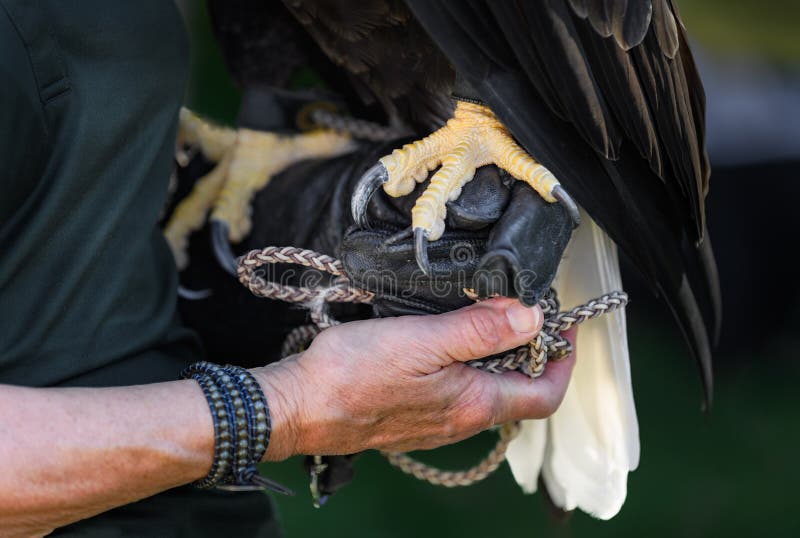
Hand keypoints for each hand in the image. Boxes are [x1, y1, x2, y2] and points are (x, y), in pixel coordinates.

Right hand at [253, 297, 575, 459]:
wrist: (298, 407)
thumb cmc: (355, 374)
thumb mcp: (424, 341)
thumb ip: (481, 331)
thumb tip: (533, 319)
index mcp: (474, 404)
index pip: (544, 394)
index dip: (563, 361)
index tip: (565, 326)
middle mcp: (462, 421)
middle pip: (517, 391)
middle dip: (530, 351)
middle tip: (523, 308)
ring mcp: (436, 422)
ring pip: (486, 389)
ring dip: (497, 355)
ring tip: (486, 314)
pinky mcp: (413, 415)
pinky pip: (457, 391)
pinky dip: (467, 363)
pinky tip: (445, 337)